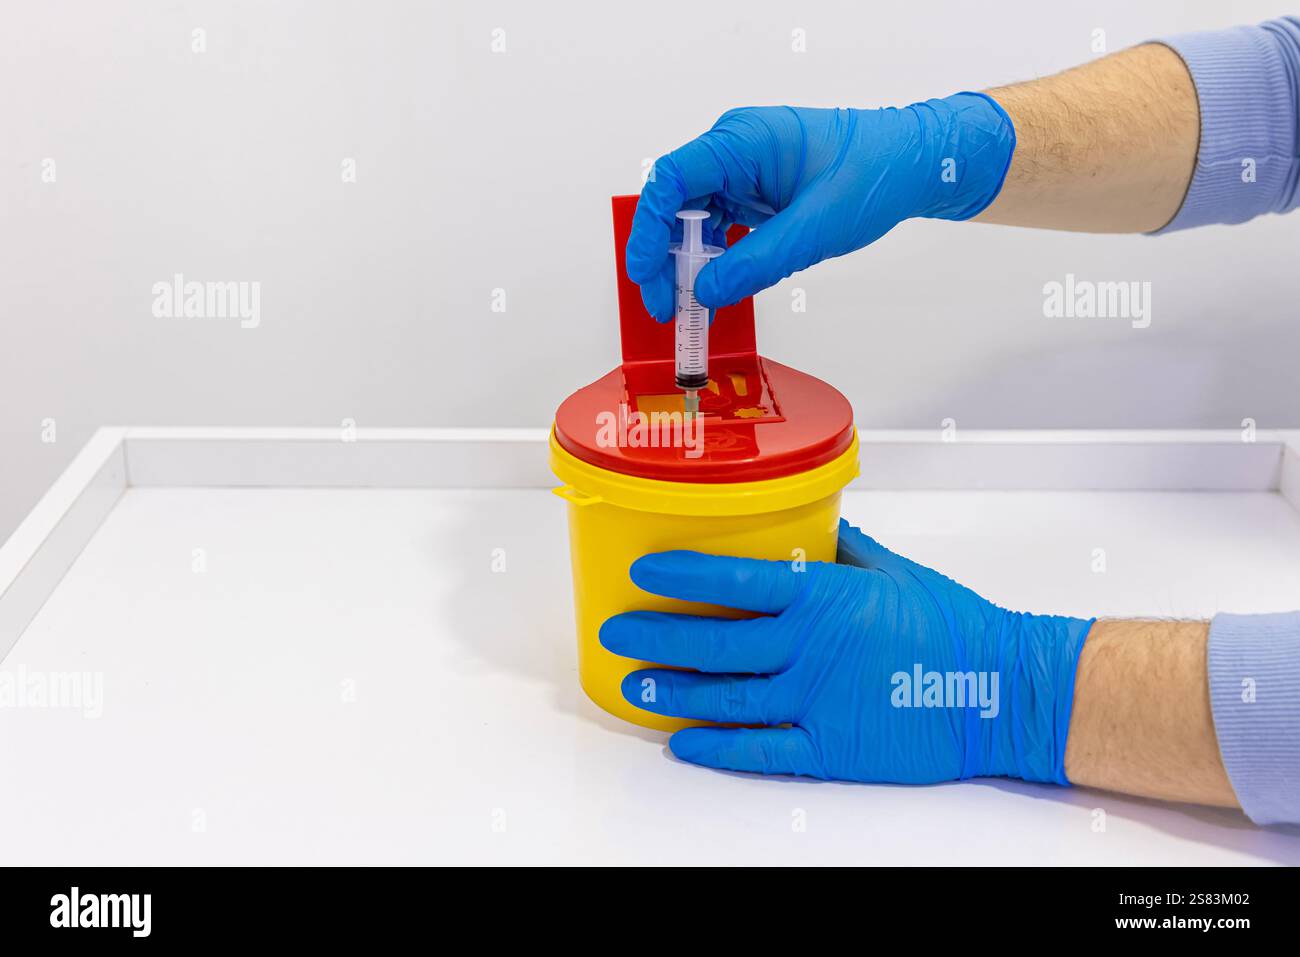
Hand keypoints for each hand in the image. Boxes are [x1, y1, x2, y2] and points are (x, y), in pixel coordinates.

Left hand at [600, 521, 1090, 784]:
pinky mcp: (828, 746)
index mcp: (821, 596)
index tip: (641, 573)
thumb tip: (811, 522)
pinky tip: (683, 744)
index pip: (731, 580)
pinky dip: (715, 748)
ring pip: (723, 698)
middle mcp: (807, 647)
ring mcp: (813, 700)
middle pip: (712, 643)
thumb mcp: (893, 570)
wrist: (999, 689)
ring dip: (671, 692)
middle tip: (616, 632)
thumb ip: (842, 547)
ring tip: (633, 685)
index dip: (679, 577)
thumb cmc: (953, 625)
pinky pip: (758, 749)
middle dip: (654, 637)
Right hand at [626, 93, 1015, 320]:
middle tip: (664, 303)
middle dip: (662, 256)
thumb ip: (755, 264)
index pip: (672, 179)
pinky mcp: (751, 191)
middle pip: (673, 203)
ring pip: (690, 218)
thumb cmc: (874, 172)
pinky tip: (709, 287)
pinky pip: (714, 225)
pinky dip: (708, 258)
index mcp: (743, 140)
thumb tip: (704, 292)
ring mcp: (740, 170)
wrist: (910, 163)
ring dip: (683, 262)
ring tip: (684, 305)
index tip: (645, 271)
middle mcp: (733, 150)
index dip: (649, 228)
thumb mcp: (814, 229)